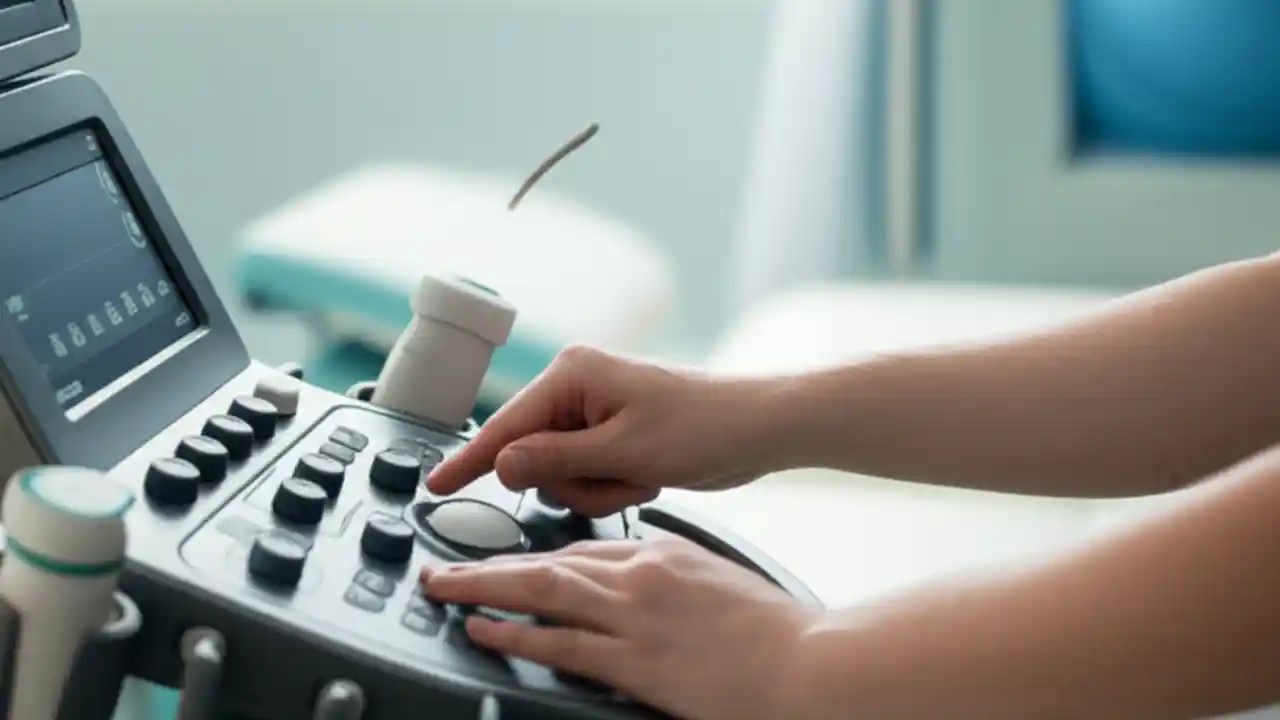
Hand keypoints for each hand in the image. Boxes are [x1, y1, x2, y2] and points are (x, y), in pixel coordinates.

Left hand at [421, 535, 819, 719]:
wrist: (809, 662)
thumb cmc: (779, 631)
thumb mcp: (723, 585)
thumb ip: (680, 580)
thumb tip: (658, 586)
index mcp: (665, 554)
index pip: (587, 547)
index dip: (539, 556)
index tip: (512, 563)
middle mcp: (642, 576)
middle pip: (550, 560)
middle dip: (493, 561)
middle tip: (446, 563)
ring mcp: (635, 617)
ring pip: (542, 591)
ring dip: (483, 585)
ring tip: (442, 585)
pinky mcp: (636, 662)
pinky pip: (561, 644)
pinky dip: (515, 633)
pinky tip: (482, 628)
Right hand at [426, 346, 785, 516]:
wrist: (758, 430)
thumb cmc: (702, 426)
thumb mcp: (624, 450)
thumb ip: (555, 460)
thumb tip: (503, 464)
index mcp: (572, 375)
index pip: (504, 427)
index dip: (470, 461)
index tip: (435, 485)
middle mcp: (577, 389)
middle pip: (533, 458)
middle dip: (574, 479)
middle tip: (620, 473)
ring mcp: (595, 415)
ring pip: (560, 475)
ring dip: (599, 486)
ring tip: (642, 471)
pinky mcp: (613, 437)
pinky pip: (589, 478)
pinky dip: (616, 486)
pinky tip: (651, 473)